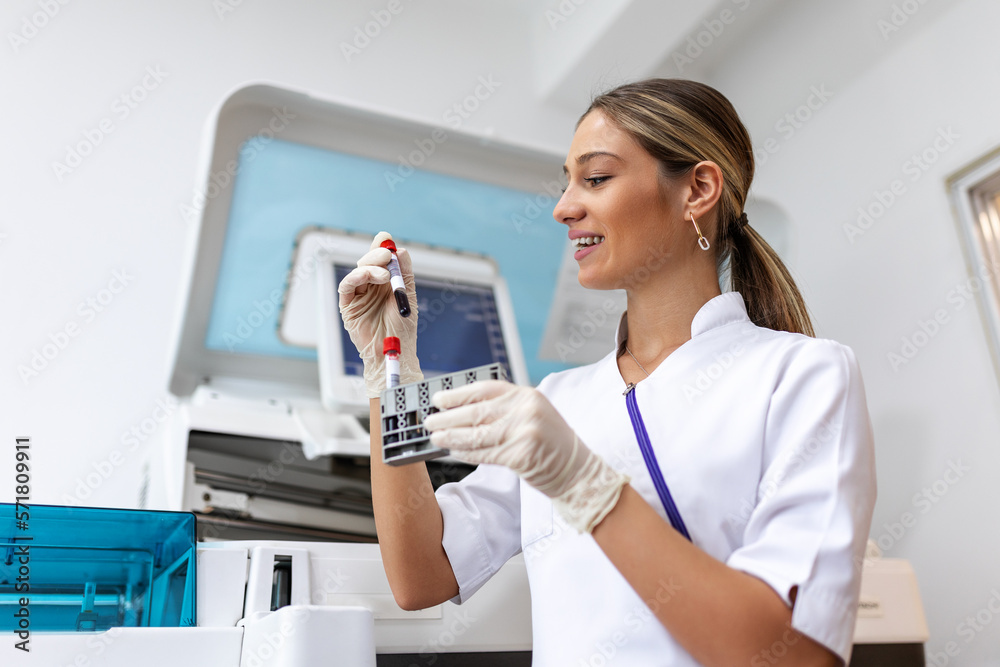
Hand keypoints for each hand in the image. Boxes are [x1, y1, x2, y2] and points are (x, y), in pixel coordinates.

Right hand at [338, 231, 421, 397]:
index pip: (382, 259)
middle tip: (387, 255)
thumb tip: (399, 248)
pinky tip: (369, 277)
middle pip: (369, 261)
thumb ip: (403, 272)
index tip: (386, 238)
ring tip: (386, 276)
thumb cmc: (402, 328)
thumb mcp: (407, 295)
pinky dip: (356, 276)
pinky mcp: (347, 305)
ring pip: (358, 270)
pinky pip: (347, 285)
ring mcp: (359, 295)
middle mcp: (372, 286)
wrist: (394, 351)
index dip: (382, 246)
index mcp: (387, 283)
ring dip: (371, 267)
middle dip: (377, 255)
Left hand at [423, 381, 629, 532]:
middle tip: (429, 421)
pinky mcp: (522, 454)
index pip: (486, 389)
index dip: (459, 394)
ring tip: (435, 437)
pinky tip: (453, 452)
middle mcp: (527, 409)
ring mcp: (525, 431)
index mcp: (528, 395)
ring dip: (452, 436)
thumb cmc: (552, 446)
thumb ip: (504, 412)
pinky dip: (466, 453)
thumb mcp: (532, 417)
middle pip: (477, 411)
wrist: (578, 472)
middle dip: (449, 417)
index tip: (439, 399)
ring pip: (478, 433)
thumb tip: (463, 414)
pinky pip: (485, 453)